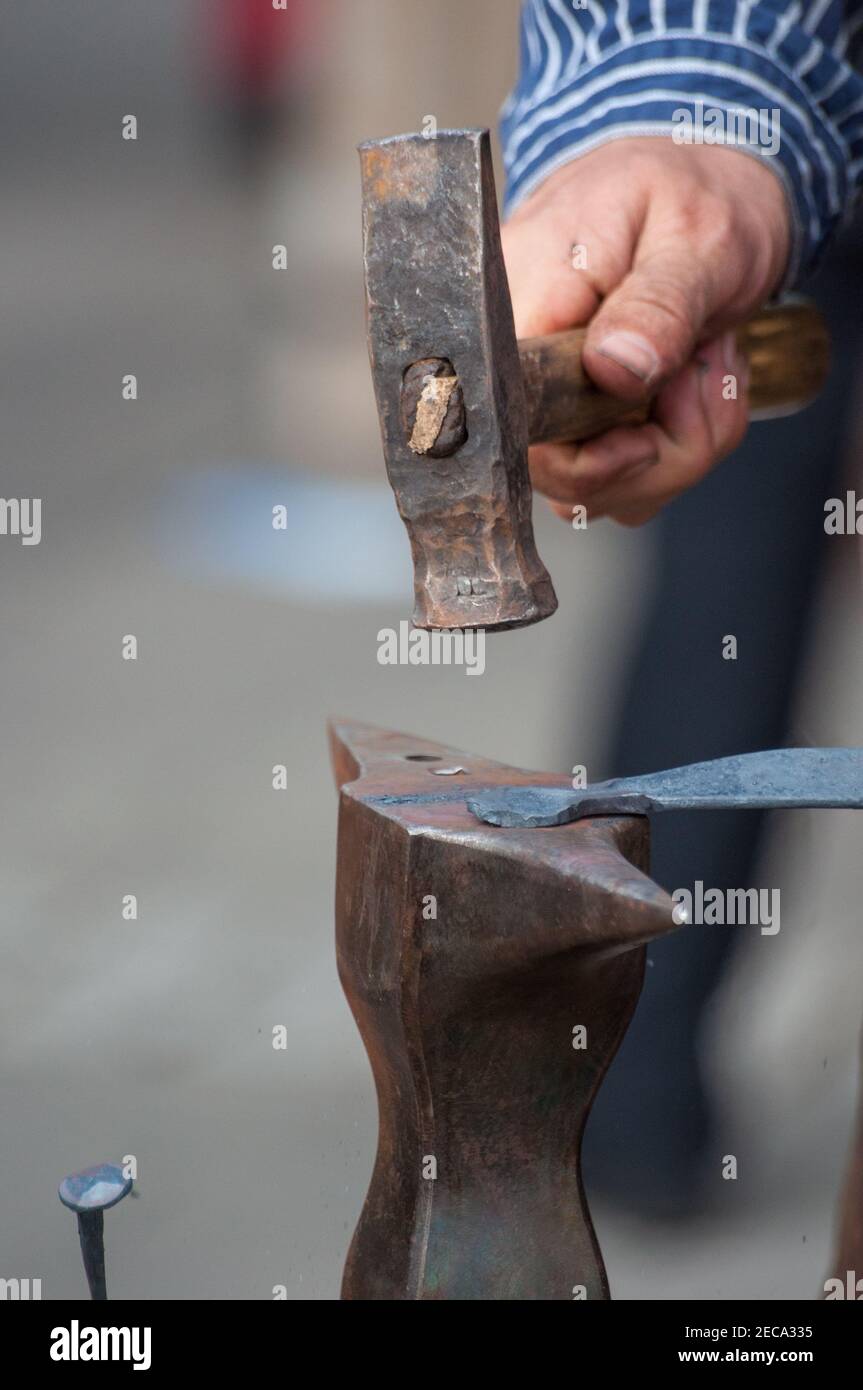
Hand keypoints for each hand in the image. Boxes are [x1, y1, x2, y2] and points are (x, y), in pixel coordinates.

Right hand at [501, 138, 790, 524]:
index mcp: (520, 306)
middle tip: (707, 374)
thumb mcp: (696, 236)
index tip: (649, 437)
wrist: (703, 180)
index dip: (588, 462)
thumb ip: (657, 303)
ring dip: (680, 449)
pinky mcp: (581, 419)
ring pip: (599, 490)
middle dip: (659, 455)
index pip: (520, 433)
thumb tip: (612, 369)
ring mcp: (549, 398)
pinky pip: (623, 478)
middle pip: (561, 477)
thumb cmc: (693, 194)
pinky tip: (695, 386)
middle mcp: (519, 363)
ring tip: (707, 365)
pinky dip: (677, 448)